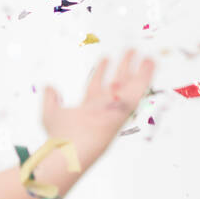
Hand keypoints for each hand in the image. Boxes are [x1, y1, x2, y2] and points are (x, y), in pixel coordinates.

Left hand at [41, 51, 153, 175]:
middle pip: (117, 82)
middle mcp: (104, 107)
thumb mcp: (50, 113)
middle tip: (131, 51)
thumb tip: (49, 87)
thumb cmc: (60, 136)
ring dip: (138, 69)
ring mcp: (116, 107)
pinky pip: (139, 89)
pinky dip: (146, 75)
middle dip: (123, 67)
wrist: (71, 147)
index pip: (97, 85)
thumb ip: (50, 99)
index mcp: (89, 107)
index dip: (101, 71)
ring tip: (144, 55)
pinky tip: (150, 62)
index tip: (105, 58)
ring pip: (130, 85)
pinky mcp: (126, 108)